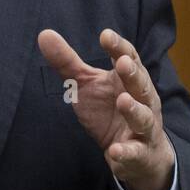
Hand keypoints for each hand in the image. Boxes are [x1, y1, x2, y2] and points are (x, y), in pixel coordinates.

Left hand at [37, 27, 175, 189]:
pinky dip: (126, 152)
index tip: (106, 35)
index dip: (118, 47)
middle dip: (133, 74)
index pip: (128, 58)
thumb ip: (68, 62)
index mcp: (129, 80)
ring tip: (123, 101)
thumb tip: (44, 34)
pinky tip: (115, 151)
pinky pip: (135, 152)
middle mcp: (142, 100)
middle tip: (122, 63)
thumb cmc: (111, 110)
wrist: (137, 155)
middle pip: (141, 84)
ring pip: (143, 117)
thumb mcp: (87, 85)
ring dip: (134, 110)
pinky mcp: (139, 153)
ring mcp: (144, 127)